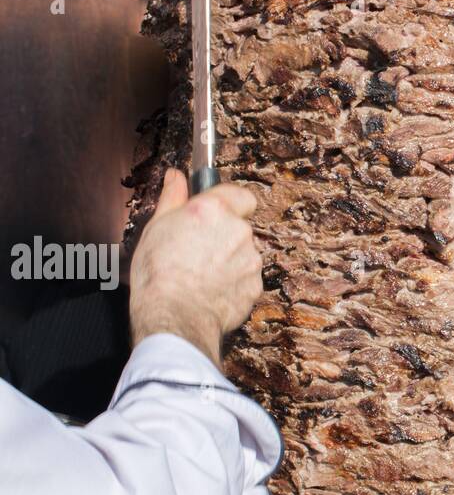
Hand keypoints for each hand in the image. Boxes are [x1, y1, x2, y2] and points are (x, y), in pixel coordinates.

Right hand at [129, 169, 263, 365]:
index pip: (240, 194)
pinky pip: (247, 279)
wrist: (174, 317)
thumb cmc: (159, 274)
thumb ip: (172, 197)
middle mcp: (238, 230)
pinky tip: (212, 290)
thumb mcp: (156, 227)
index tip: (216, 214)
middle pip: (240, 226)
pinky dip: (234, 283)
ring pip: (244, 254)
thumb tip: (176, 177)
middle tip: (198, 251)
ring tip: (202, 275)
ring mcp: (250, 259)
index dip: (229, 204)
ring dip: (230, 260)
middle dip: (224, 236)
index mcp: (213, 209)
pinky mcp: (256, 286)